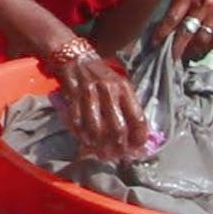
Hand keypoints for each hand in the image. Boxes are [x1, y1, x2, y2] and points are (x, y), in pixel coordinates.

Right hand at [54, 41, 150, 164]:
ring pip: (97, 129)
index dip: (139, 138)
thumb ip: (127, 106)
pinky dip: (82, 136)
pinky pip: (78, 123)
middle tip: (117, 156)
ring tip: (102, 154)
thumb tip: (135, 135)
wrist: (73, 57)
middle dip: (119, 147)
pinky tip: (86, 143)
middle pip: (118, 128)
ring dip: (100, 146)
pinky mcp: (73, 97)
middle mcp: (109, 91)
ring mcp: (90, 94)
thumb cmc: (99, 74)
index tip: (137, 149)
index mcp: (124, 88)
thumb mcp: (118, 84)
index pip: (138, 118)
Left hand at [158, 0, 212, 55]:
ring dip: (191, 52)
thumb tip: (164, 26)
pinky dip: (205, 49)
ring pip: (202, 40)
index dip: (161, 34)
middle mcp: (203, 5)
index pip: (172, 19)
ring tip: (183, 56)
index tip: (155, 45)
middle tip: (168, 60)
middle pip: (186, 33)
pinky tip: (198, 51)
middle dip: (175, 49)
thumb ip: (175, 6)